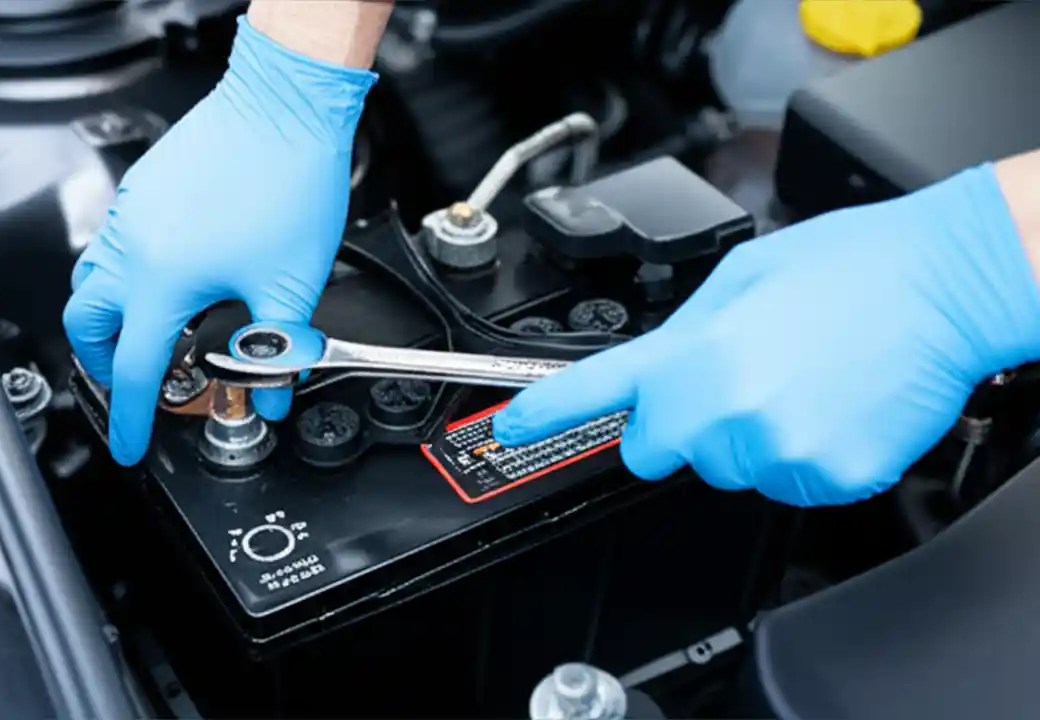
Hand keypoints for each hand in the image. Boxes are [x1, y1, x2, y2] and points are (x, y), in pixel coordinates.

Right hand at [63, 17, 376, 464]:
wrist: (286, 104)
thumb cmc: (288, 180)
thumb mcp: (290, 285)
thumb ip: (278, 349)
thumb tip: (273, 391)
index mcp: (162, 280)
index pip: (135, 370)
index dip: (132, 418)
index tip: (130, 446)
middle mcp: (134, 247)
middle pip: (86, 326)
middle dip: (104, 364)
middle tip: (138, 382)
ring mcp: (132, 215)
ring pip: (93, 281)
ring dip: (110, 319)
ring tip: (154, 335)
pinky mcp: (143, 190)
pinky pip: (114, 245)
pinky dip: (126, 276)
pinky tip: (172, 280)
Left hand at [493, 165, 1039, 505]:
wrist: (946, 285)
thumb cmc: (851, 267)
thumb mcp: (739, 279)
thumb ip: (684, 333)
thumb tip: (662, 363)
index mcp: (688, 352)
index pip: (591, 393)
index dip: (540, 416)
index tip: (510, 431)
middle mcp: (718, 409)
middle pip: (658, 450)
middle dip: (683, 422)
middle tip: (743, 374)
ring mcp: (769, 451)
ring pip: (726, 467)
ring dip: (750, 435)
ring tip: (803, 379)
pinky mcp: (820, 479)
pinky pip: (786, 480)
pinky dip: (803, 454)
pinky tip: (831, 406)